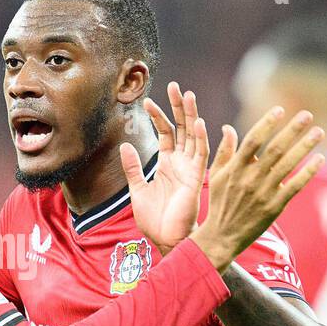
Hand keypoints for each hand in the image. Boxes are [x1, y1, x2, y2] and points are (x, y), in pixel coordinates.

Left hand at [121, 82, 207, 254]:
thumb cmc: (154, 219)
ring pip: (193, 136)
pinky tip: (199, 123)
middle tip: (174, 86)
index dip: (159, 116)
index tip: (149, 101)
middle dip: (178, 107)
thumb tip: (125, 146)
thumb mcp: (137, 190)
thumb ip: (132, 168)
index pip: (165, 133)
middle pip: (182, 128)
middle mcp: (181, 163)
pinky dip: (200, 139)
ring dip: (191, 116)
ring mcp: (190, 169)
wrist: (165, 239)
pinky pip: (201, 155)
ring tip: (188, 95)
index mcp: (167, 164)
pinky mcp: (196, 179)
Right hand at [189, 105, 323, 271]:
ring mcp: (263, 193)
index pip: (253, 140)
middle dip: (292, 130)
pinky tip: (320, 158)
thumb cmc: (220, 203)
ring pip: (287, 165)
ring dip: (305, 146)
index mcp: (235, 168)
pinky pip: (295, 186)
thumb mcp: (217, 175)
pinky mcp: (274, 206)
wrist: (222, 236)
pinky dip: (308, 172)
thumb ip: (224, 151)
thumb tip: (228, 128)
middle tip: (307, 115)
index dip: (267, 123)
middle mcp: (250, 178)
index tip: (280, 109)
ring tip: (318, 132)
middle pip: (274, 149)